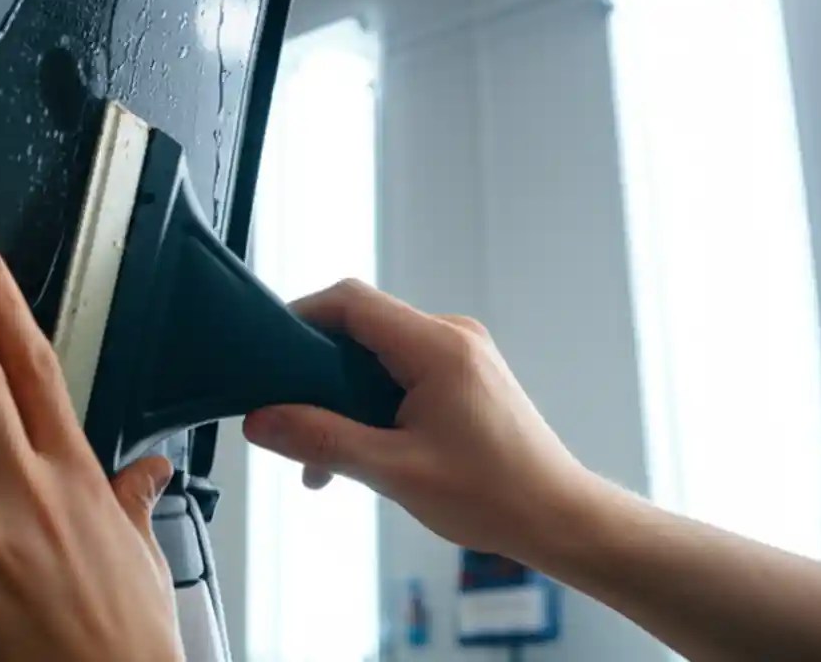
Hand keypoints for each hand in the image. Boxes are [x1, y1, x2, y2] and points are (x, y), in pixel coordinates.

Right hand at [244, 280, 595, 560]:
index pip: (351, 302)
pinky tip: (360, 452)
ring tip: (325, 458)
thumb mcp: (394, 471)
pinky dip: (370, 405)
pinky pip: (399, 373)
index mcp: (437, 347)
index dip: (301, 318)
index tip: (267, 354)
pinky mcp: (462, 375)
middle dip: (317, 373)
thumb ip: (321, 441)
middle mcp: (451, 337)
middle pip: (360, 327)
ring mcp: (460, 354)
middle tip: (289, 419)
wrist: (559, 518)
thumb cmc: (493, 496)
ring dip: (343, 398)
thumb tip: (261, 422)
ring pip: (376, 355)